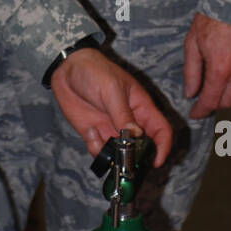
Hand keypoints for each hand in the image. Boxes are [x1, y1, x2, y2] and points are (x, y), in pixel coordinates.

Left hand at [49, 51, 173, 166]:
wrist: (67, 69)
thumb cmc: (95, 70)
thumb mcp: (111, 89)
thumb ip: (123, 113)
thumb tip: (136, 134)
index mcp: (141, 107)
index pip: (161, 130)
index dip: (163, 146)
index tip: (156, 161)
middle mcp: (129, 122)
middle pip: (142, 148)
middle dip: (136, 158)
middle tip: (125, 160)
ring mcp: (112, 129)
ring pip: (120, 154)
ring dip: (113, 155)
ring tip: (99, 138)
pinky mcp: (95, 134)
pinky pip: (100, 151)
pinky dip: (96, 148)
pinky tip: (90, 130)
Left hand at [183, 12, 230, 118]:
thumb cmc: (213, 18)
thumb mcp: (192, 43)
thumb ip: (191, 71)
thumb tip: (190, 92)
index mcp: (220, 69)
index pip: (210, 101)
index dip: (201, 110)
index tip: (196, 113)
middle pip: (229, 102)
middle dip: (216, 103)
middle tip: (207, 96)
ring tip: (224, 86)